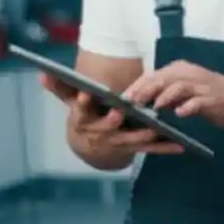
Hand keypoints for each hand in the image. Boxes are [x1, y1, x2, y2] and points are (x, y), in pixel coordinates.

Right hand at [39, 73, 183, 156]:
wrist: (92, 147)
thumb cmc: (85, 116)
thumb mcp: (71, 101)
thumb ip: (60, 87)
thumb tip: (42, 74)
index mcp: (84, 121)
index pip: (80, 111)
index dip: (82, 103)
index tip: (86, 93)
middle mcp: (100, 135)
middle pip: (106, 128)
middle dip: (112, 121)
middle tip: (119, 112)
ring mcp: (119, 144)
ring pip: (131, 140)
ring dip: (143, 135)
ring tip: (156, 126)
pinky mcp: (136, 149)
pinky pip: (152, 149)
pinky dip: (166, 148)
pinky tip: (181, 144)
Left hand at [121, 60, 223, 128]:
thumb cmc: (210, 97)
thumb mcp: (186, 91)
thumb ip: (166, 92)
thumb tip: (139, 101)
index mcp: (180, 69)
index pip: (153, 75)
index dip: (136, 86)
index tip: (121, 100)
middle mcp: (189, 73)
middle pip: (162, 78)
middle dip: (144, 91)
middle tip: (131, 104)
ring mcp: (202, 85)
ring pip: (178, 87)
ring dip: (164, 97)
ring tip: (152, 108)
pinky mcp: (213, 98)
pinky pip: (198, 101)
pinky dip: (188, 106)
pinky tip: (180, 113)